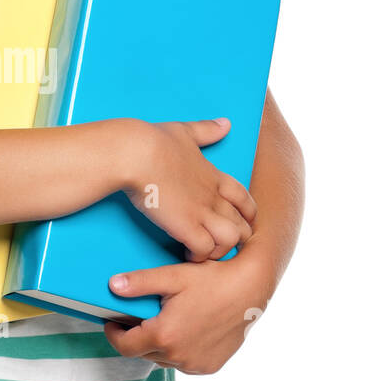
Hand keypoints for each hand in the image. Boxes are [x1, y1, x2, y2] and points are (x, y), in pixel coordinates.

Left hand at [103, 251, 271, 373]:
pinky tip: (183, 332)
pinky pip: (184, 363)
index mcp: (165, 336)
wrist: (251, 289)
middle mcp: (179, 356)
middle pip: (143, 353)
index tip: (112, 323)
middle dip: (136, 337)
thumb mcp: (173, 276)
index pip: (125, 346)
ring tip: (162, 323)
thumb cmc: (212, 279)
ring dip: (158, 345)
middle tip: (137, 318)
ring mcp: (195, 364)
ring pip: (164, 359)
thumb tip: (113, 285)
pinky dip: (178, 351)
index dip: (114, 335)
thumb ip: (140, 282)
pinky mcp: (210, 366)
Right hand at [121, 117, 257, 262]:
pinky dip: (198, 256)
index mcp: (215, 176)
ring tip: (202, 252)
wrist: (135, 153)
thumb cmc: (154, 141)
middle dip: (234, 238)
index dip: (245, 215)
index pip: (245, 200)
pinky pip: (206, 250)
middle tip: (216, 243)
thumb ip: (207, 130)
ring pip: (231, 241)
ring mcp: (202, 213)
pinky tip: (186, 254)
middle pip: (243, 225)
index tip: (235, 222)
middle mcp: (214, 197)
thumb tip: (226, 123)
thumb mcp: (185, 131)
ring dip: (218, 250)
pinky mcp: (186, 226)